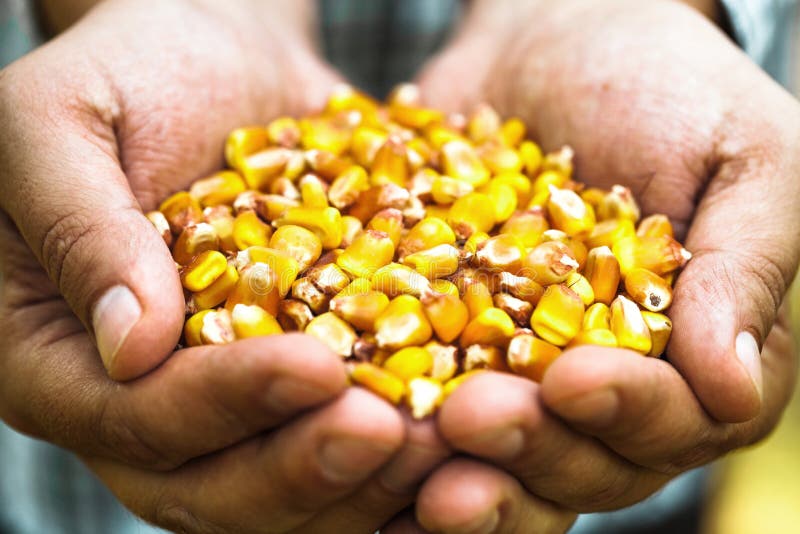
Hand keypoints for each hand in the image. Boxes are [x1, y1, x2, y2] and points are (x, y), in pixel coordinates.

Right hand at [0, 1, 450, 530]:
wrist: (216, 60)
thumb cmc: (126, 72)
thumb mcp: (62, 122)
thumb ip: (81, 229)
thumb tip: (132, 348)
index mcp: (55, 358)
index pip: (133, 417)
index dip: (224, 404)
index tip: (318, 366)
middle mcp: (137, 402)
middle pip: (211, 484)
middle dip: (305, 466)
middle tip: (396, 435)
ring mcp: (218, 400)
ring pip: (282, 485)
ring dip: (365, 479)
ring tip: (443, 440)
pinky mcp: (287, 380)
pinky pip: (335, 434)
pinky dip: (397, 445)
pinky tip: (457, 428)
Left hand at [406, 0, 799, 529]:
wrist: (554, 40)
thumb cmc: (669, 89)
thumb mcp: (743, 156)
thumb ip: (745, 269)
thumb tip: (733, 391)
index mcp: (696, 359)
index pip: (676, 420)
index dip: (626, 413)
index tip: (572, 380)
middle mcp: (610, 387)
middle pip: (579, 460)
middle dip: (527, 448)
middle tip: (468, 420)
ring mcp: (522, 373)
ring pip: (498, 453)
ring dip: (454, 467)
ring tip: (405, 450)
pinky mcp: (446, 345)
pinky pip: (418, 393)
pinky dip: (388, 417)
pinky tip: (346, 425)